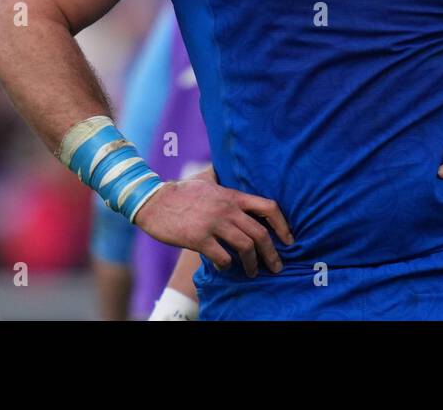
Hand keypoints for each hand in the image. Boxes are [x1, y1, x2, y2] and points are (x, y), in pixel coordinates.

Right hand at [134, 174, 293, 275]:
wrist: (153, 201)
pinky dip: (227, 265)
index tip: (289, 239)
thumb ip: (221, 178)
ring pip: (245, 247)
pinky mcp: (198, 238)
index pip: (268, 207)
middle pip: (260, 233)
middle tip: (276, 266)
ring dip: (252, 263)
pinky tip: (225, 267)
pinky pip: (222, 257)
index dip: (283, 225)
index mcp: (232, 196)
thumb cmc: (180, 191)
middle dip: (272, 253)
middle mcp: (227, 209)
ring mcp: (213, 224)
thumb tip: (226, 170)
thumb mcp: (206, 179)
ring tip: (253, 272)